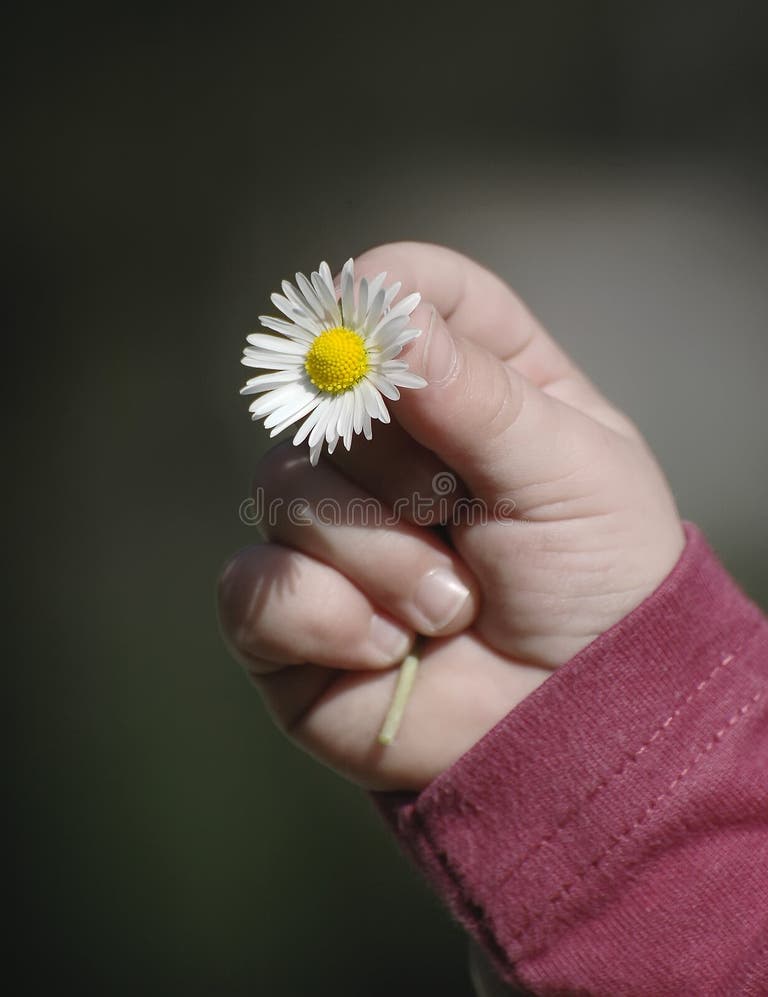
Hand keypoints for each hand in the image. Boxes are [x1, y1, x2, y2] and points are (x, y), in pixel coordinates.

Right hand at [218, 242, 683, 790]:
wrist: (577, 726)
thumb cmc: (597, 588)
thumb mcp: (571, 479)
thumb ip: (482, 396)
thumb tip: (391, 312)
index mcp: (473, 388)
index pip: (416, 294)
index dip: (389, 290)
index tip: (382, 305)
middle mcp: (390, 446)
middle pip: (328, 388)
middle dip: (395, 464)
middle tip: (455, 516)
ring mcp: (331, 527)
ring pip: (286, 489)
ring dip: (380, 556)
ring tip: (450, 609)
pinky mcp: (289, 612)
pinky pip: (254, 585)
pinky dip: (325, 617)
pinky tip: (386, 648)